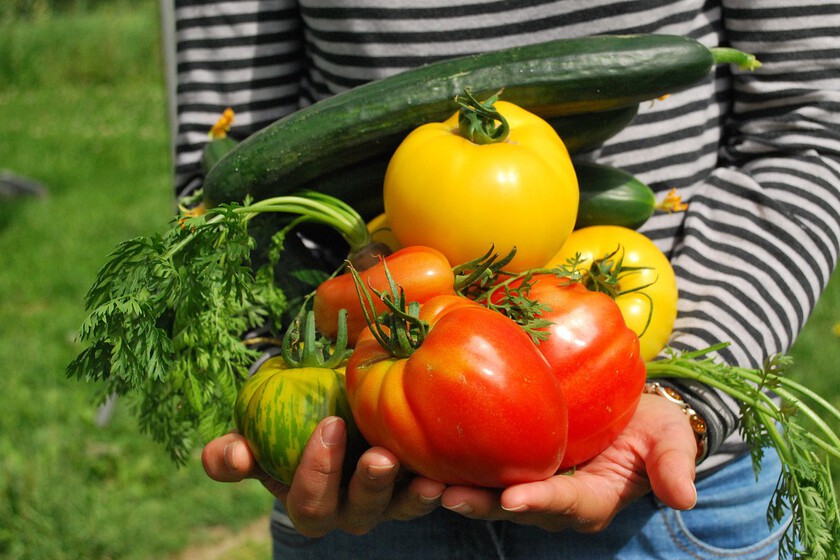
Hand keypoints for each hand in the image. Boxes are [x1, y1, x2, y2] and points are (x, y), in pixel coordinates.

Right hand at [201, 417, 445, 536]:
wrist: (330, 414)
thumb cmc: (287, 426)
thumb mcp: (255, 437)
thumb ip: (232, 453)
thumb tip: (233, 455)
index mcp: (309, 501)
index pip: (308, 502)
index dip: (315, 472)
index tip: (329, 425)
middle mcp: (349, 510)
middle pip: (358, 512)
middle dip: (368, 486)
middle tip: (379, 456)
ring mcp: (387, 502)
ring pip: (400, 508)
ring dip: (412, 495)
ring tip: (427, 477)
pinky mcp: (417, 487)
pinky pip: (431, 492)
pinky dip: (442, 484)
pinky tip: (450, 469)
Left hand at [438, 393, 697, 531]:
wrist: (629, 410)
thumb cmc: (651, 425)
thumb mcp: (669, 439)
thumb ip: (673, 464)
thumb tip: (685, 498)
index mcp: (592, 499)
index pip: (565, 504)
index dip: (541, 502)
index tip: (514, 498)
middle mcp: (554, 500)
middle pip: (515, 507)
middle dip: (482, 504)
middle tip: (447, 495)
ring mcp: (530, 482)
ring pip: (489, 493)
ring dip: (458, 489)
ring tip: (423, 481)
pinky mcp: (511, 462)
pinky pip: (482, 467)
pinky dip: (455, 463)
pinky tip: (424, 451)